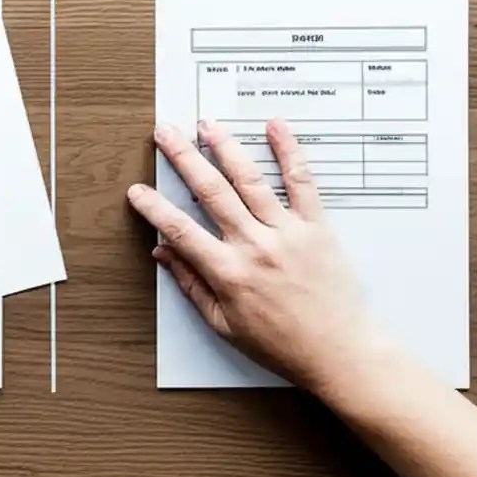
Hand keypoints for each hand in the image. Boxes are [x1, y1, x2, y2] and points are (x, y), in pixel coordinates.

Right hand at [128, 118, 391, 394]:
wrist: (339, 352)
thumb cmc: (282, 345)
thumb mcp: (225, 324)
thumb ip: (192, 284)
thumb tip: (163, 253)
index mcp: (229, 273)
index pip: (180, 230)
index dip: (154, 208)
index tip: (137, 190)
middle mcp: (255, 246)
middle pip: (210, 192)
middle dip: (183, 158)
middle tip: (165, 133)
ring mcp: (287, 232)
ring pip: (249, 180)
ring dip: (224, 147)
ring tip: (206, 125)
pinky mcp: (316, 227)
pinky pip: (301, 182)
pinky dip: (288, 151)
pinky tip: (274, 127)